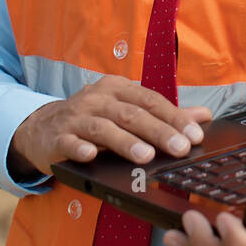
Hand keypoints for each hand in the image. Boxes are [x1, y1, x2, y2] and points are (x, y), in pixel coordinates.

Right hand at [7, 80, 212, 178]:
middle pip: (132, 115)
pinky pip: (70, 142)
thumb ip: (164, 115)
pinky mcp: (58, 137)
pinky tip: (92, 156)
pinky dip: (81, 148)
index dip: (174, 118)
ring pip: (104, 128)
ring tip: (146, 156)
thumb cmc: (93, 119)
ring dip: (125, 142)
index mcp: (118, 89)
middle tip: (180, 148)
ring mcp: (76, 117)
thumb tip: (203, 116)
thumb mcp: (127, 111)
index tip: (194, 135)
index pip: (151, 101)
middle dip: (159, 132)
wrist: (42, 127)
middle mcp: (98, 99)